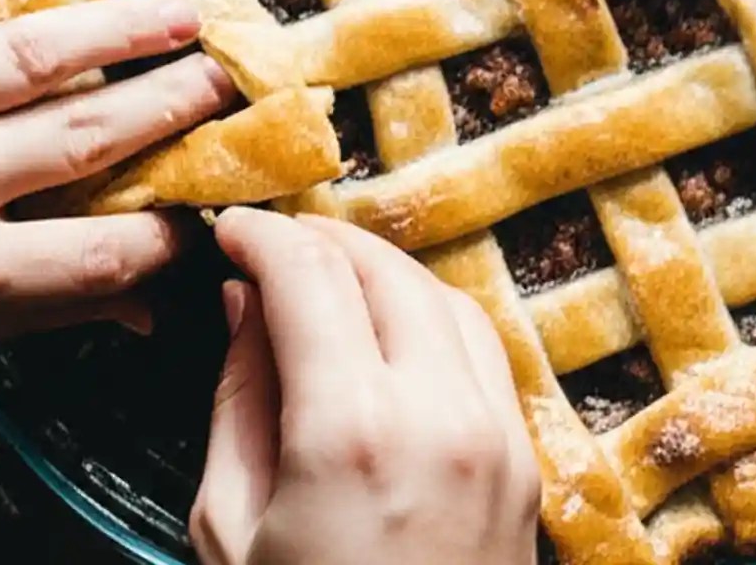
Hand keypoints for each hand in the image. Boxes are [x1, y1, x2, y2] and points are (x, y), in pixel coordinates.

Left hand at [0, 0, 235, 414]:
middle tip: (228, 79)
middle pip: (88, 133)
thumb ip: (37, 316)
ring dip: (115, 27)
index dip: (174, 236)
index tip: (208, 215)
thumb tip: (139, 312)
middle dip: (175, 105)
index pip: (108, 251)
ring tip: (177, 12)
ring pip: (23, 53)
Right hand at [191, 209, 540, 564]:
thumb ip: (238, 399)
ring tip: (329, 282)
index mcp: (350, 431)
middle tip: (274, 248)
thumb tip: (245, 302)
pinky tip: (391, 334)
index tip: (232, 230)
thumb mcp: (230, 526)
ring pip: (445, 296)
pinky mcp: (525, 463)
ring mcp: (498, 437)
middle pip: (386, 269)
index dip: (263, 234)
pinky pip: (485, 351)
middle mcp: (439, 416)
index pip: (308, 275)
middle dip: (322, 241)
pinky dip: (433, 317)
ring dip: (383, 271)